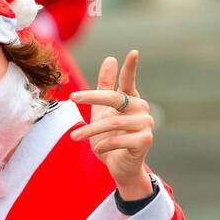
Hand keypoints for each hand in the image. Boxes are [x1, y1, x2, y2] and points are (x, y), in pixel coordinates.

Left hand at [69, 50, 154, 199]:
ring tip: (75, 136)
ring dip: (90, 130)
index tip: (133, 52)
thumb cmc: (110, 138)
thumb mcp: (102, 112)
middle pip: (115, 98)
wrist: (119, 167)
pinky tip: (98, 149)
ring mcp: (146, 125)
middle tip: (73, 97)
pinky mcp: (145, 141)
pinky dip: (105, 144)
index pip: (129, 81)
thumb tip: (110, 59)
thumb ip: (105, 87)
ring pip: (113, 122)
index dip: (131, 68)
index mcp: (131, 100)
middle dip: (91, 96)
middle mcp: (142, 109)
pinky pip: (120, 139)